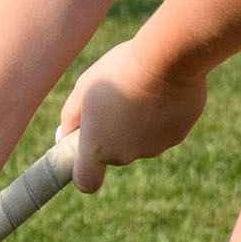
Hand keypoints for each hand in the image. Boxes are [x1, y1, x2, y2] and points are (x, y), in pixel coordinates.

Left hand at [59, 40, 205, 193]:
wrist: (167, 59)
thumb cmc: (119, 71)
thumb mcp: (84, 88)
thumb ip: (70, 117)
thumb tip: (62, 136)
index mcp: (98, 147)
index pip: (86, 182)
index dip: (83, 169)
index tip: (83, 150)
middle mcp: (126, 155)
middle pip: (115, 152)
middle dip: (112, 132)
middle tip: (115, 99)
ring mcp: (155, 148)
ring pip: (141, 139)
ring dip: (138, 122)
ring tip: (140, 90)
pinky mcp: (178, 135)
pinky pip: (164, 128)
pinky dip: (161, 115)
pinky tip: (162, 90)